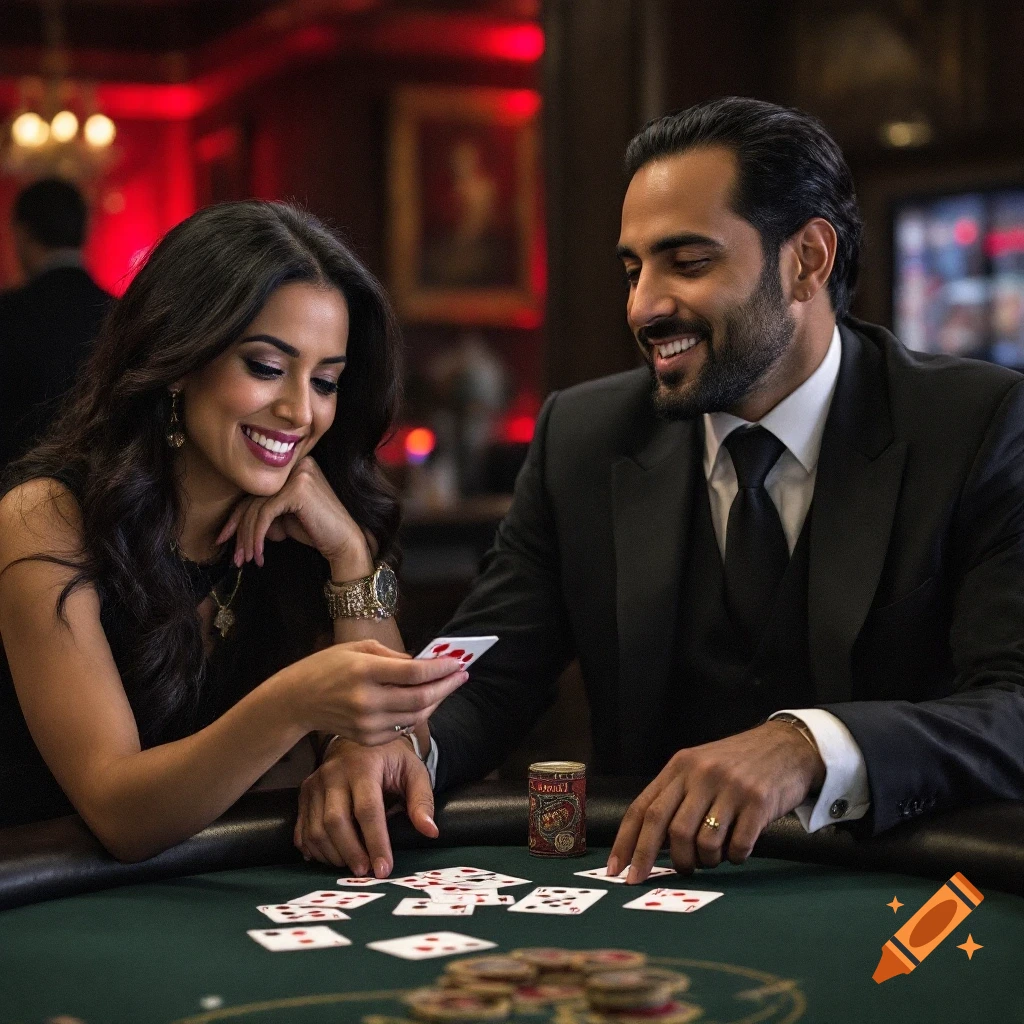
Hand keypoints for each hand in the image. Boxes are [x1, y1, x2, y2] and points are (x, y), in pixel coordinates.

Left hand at [216, 455, 371, 577]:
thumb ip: (262, 512)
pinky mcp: (297, 488)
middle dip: (239, 530)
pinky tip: (258, 554)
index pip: (256, 490)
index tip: (225, 538)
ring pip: (257, 507)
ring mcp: (298, 473)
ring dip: (248, 537)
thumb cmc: (317, 531)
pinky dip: (257, 536)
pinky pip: (265, 513)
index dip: (237, 516)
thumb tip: (235, 524)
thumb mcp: (284, 518)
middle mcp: (296, 464)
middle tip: (235, 556)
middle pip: (253, 497)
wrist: (345, 542)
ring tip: (246, 559)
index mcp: (293, 467)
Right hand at [282, 638, 466, 744]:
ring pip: (415, 717)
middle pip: (420, 699)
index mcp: (364, 671)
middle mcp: (367, 700)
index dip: (440, 668)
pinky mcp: (367, 739)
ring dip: (436, 702)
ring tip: (446, 686)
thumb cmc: (328, 666)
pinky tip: (424, 702)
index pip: (414, 673)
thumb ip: (393, 656)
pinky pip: (402, 728)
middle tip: (461, 675)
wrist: (298, 700)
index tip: (456, 662)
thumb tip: (424, 663)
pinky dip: (417, 715)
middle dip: (446, 686)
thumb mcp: (358, 648)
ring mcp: (367, 723)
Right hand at [294, 736, 434, 873]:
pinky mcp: (304, 794)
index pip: (368, 809)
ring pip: (316, 829)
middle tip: (366, 872)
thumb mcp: (413, 771)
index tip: (384, 868)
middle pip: (335, 821)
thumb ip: (422, 801)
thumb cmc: (390, 758)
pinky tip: (332, 858)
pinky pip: (303, 829)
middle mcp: (334, 773)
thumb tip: (430, 831)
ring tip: (353, 866)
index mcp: (364, 765)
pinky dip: (315, 849)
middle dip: (351, 852)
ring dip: (333, 855)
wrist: (359, 741)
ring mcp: (315, 783)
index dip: (376, 842)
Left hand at [607, 721, 825, 880]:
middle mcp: (701, 774)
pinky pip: (736, 847)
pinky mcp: (758, 802)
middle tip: (658, 879)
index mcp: (680, 766)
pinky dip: (733, 858)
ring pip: (702, 843)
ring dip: (703, 862)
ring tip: (711, 857)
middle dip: (655, 860)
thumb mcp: (699, 769)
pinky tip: (737, 850)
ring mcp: (730, 787)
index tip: (615, 872)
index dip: (626, 843)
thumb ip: (675, 798)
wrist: (786, 746)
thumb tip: (646, 846)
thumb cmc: (736, 765)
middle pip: (668, 828)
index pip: (643, 808)